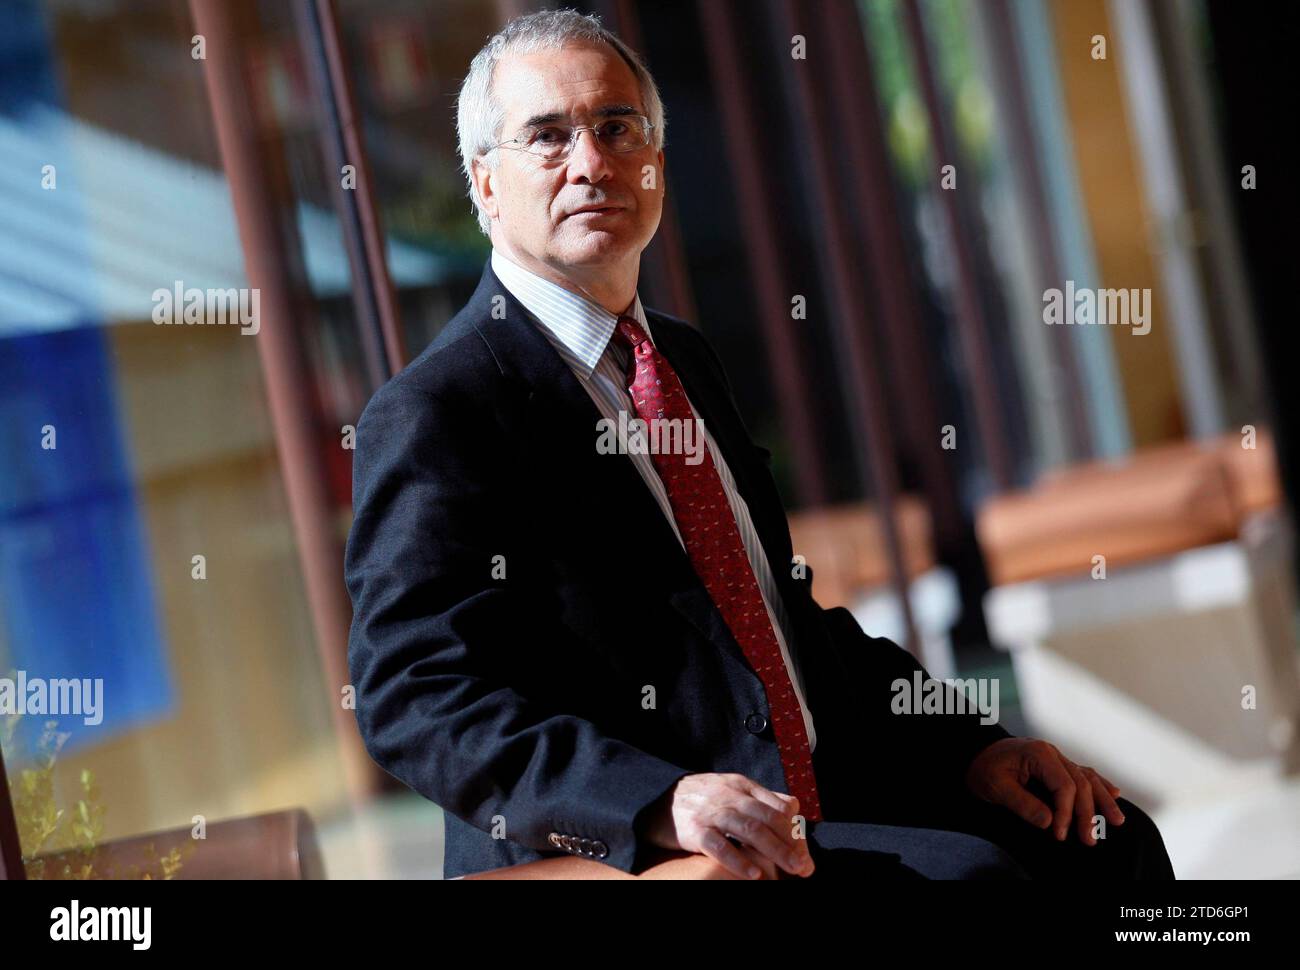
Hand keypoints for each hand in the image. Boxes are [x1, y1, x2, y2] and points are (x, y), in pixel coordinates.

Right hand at [641, 773, 815, 878]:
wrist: (658, 803)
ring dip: (772, 851)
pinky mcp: (694, 830)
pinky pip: (720, 846)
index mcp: (741, 785)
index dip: (793, 828)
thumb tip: (794, 806)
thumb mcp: (731, 789)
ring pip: (748, 829)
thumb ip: (761, 797)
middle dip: (788, 843)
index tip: (805, 849)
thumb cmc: (701, 799)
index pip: (775, 806)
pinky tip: (754, 873)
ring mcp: (711, 812)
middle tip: (803, 865)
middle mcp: (728, 795)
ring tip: (789, 869)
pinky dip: (738, 860)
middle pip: (766, 819)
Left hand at [964, 738, 1125, 845]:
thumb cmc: (982, 769)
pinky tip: (1115, 793)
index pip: (1064, 785)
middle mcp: (1052, 753)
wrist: (973, 754)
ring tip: (1117, 822)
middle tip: (1088, 840)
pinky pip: (1083, 774)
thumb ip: (1022, 804)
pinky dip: (1100, 784)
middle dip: (1087, 813)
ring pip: (1088, 778)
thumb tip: (1050, 822)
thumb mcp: (996, 787)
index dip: (1066, 812)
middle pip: (1080, 784)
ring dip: (1103, 800)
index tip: (1060, 835)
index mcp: (1038, 753)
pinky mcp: (1056, 765)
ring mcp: (1056, 758)